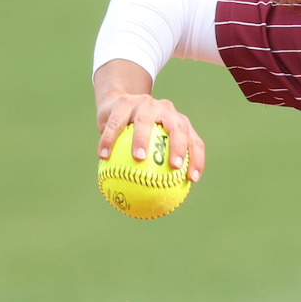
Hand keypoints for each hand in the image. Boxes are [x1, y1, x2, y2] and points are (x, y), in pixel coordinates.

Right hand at [94, 58, 205, 180]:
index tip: (192, 179)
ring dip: (142, 139)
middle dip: (178, 146)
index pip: (194, 141)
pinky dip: (109, 139)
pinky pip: (116, 123)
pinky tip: (103, 155)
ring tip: (139, 158)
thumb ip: (158, 168)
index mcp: (179, 123)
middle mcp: (166, 110)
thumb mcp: (151, 147)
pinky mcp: (123, 102)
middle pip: (177, 127)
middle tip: (174, 166)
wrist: (117, 103)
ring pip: (145, 121)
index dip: (197, 159)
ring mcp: (145, 103)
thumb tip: (160, 199)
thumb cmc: (138, 134)